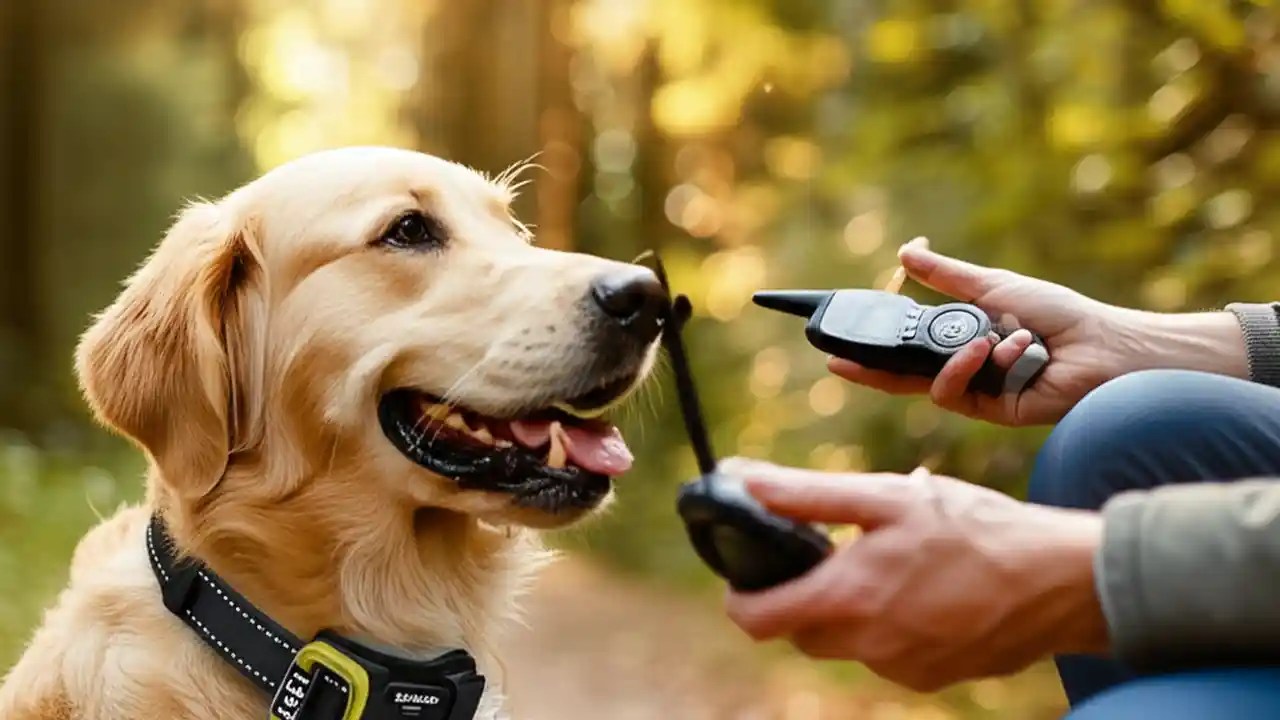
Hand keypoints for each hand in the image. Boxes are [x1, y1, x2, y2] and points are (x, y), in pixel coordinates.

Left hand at [720, 458, 1108, 693]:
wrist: (1061, 580)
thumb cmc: (975, 528)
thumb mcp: (887, 497)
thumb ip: (807, 494)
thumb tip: (741, 480)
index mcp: (846, 599)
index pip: (756, 620)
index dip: (740, 596)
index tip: (748, 572)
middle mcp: (867, 646)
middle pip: (800, 631)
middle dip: (802, 595)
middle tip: (830, 553)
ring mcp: (900, 668)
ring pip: (846, 642)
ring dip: (851, 607)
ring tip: (893, 561)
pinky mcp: (931, 678)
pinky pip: (887, 653)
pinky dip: (890, 624)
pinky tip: (925, 588)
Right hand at [830, 238, 1246, 425]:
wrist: (1102, 349)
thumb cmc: (1059, 316)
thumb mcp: (993, 287)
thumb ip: (947, 278)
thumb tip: (905, 254)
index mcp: (960, 342)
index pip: (905, 346)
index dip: (872, 344)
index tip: (841, 334)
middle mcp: (963, 370)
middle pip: (900, 375)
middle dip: (869, 369)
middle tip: (837, 360)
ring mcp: (974, 393)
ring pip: (925, 384)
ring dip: (955, 356)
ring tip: (991, 338)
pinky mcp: (989, 411)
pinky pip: (953, 394)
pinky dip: (970, 367)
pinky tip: (1003, 348)